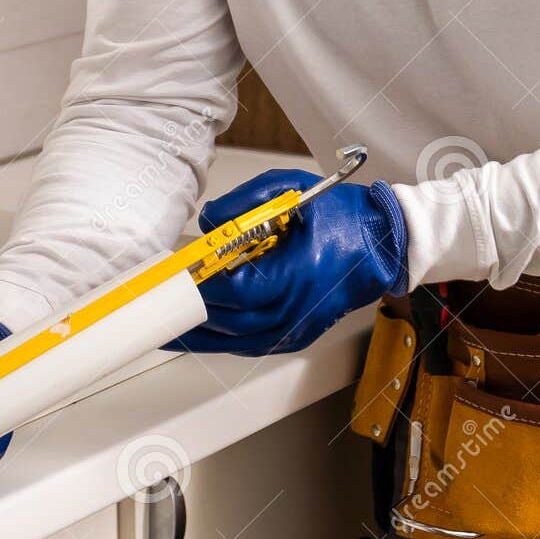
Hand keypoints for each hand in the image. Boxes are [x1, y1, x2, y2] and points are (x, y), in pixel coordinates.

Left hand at [169, 168, 407, 355]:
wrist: (384, 245)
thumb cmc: (343, 217)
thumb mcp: (292, 192)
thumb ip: (244, 204)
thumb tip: (208, 223)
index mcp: (296, 275)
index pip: (234, 290)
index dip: (200, 285)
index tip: (174, 275)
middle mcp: (294, 310)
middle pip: (227, 320)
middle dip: (188, 310)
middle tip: (155, 304)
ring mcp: (295, 330)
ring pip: (233, 341)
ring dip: (197, 335)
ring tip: (164, 330)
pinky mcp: (295, 338)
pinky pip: (248, 345)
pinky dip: (220, 341)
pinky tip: (197, 337)